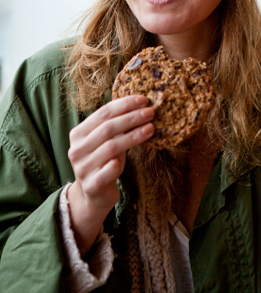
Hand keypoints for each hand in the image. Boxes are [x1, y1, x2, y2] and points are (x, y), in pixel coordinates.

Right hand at [66, 95, 154, 253]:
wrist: (94, 194)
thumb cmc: (104, 160)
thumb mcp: (107, 140)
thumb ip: (117, 124)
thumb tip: (142, 105)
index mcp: (78, 133)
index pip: (103, 113)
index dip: (125, 104)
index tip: (144, 100)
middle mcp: (77, 150)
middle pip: (108, 128)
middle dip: (132, 118)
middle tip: (151, 112)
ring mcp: (82, 168)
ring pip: (111, 147)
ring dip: (133, 136)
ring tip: (151, 128)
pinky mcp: (91, 186)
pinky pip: (106, 172)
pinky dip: (116, 164)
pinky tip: (128, 157)